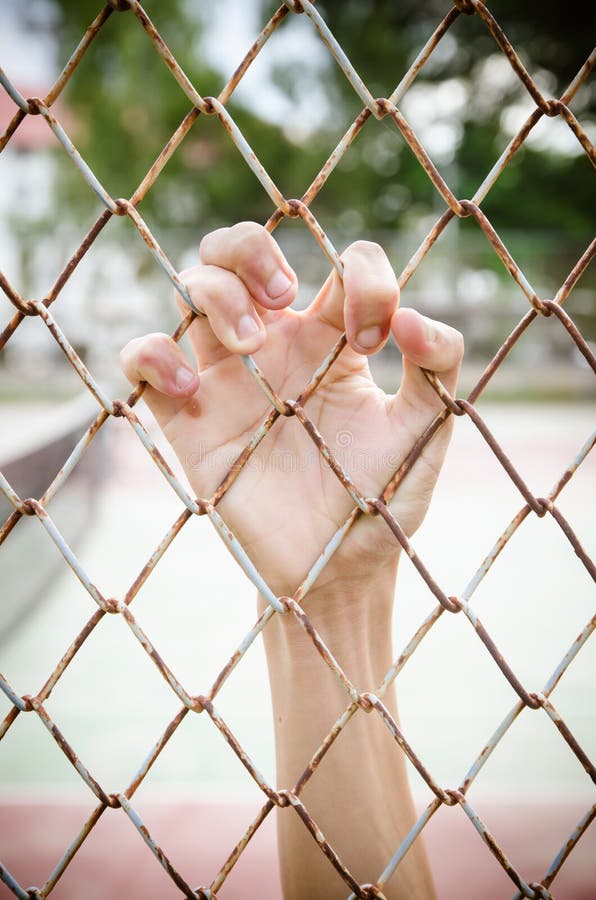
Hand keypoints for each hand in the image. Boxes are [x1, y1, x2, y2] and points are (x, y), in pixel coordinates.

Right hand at [120, 222, 462, 603]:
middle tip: (281, 296)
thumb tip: (411, 318)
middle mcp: (276, 346)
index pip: (340, 264)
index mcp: (334, 339)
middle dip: (250, 249)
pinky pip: (144, 358)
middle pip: (237, 251)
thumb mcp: (424, 432)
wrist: (334, 568)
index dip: (362, 278)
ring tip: (246, 347)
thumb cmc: (380, 501)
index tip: (372, 339)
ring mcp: (227, 377)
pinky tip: (191, 390)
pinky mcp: (186, 418)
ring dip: (215, 297)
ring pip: (192, 290)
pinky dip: (153, 355)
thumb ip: (438, 366)